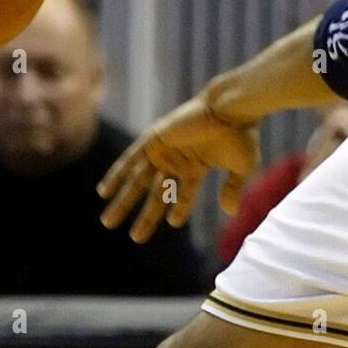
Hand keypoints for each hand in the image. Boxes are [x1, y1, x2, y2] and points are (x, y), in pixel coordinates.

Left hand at [98, 96, 258, 242]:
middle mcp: (177, 159)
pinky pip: (130, 159)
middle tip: (134, 239)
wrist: (231, 108)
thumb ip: (233, 188)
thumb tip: (229, 212)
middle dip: (145, 216)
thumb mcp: (243, 166)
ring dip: (123, 201)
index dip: (179, 209)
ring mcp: (164, 150)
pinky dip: (116, 175)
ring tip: (108, 223)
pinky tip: (104, 192)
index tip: (174, 223)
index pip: (184, 194)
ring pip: (138, 181)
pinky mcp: (154, 139)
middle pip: (156, 194)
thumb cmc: (242, 135)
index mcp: (197, 165)